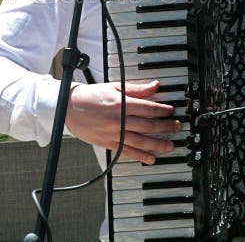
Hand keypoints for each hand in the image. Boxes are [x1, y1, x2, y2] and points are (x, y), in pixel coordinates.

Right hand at [66, 80, 180, 164]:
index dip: (163, 111)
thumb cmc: (90, 95)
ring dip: (158, 144)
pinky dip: (140, 156)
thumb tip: (155, 86)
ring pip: (141, 141)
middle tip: (176, 127)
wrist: (68, 107)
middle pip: (148, 125)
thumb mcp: (114, 86)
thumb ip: (136, 89)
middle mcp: (119, 120)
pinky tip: (151, 159)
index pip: (148, 108)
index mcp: (122, 103)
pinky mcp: (108, 143)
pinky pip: (127, 151)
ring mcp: (114, 133)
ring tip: (170, 145)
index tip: (171, 112)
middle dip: (165, 127)